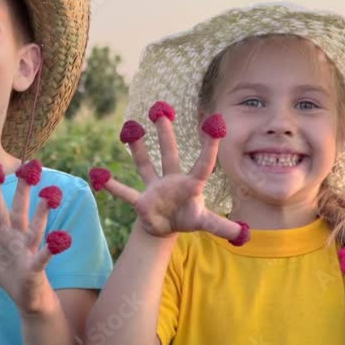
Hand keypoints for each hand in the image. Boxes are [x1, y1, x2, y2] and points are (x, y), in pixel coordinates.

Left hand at [0, 160, 71, 314]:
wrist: (29, 300)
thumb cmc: (11, 277)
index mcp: (6, 236)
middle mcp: (20, 239)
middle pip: (19, 212)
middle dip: (22, 192)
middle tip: (28, 169)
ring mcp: (30, 252)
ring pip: (35, 229)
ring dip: (41, 214)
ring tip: (47, 196)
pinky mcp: (37, 268)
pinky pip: (44, 257)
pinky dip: (52, 248)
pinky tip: (59, 239)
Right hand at [90, 101, 247, 243]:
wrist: (166, 227)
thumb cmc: (187, 218)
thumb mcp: (204, 223)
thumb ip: (222, 227)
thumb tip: (246, 234)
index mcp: (192, 184)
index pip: (203, 164)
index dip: (210, 148)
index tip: (215, 125)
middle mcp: (173, 179)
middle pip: (169, 153)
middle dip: (165, 133)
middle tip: (161, 109)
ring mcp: (155, 187)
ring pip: (145, 164)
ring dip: (138, 148)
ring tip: (131, 127)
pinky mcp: (141, 201)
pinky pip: (126, 192)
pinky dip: (113, 186)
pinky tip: (98, 174)